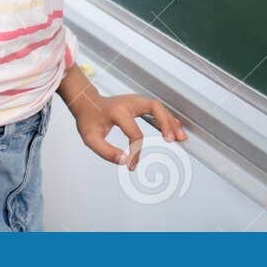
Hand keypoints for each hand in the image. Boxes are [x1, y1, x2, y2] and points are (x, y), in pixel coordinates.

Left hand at [72, 92, 187, 169]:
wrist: (86, 103)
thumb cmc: (88, 120)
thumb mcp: (90, 138)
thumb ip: (105, 151)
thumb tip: (124, 161)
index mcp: (118, 111)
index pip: (135, 133)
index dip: (136, 151)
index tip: (132, 165)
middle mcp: (129, 103)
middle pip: (155, 108)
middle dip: (166, 123)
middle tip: (173, 140)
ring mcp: (135, 101)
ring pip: (159, 107)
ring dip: (170, 121)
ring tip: (180, 137)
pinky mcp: (139, 104)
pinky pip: (157, 109)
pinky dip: (167, 118)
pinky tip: (175, 128)